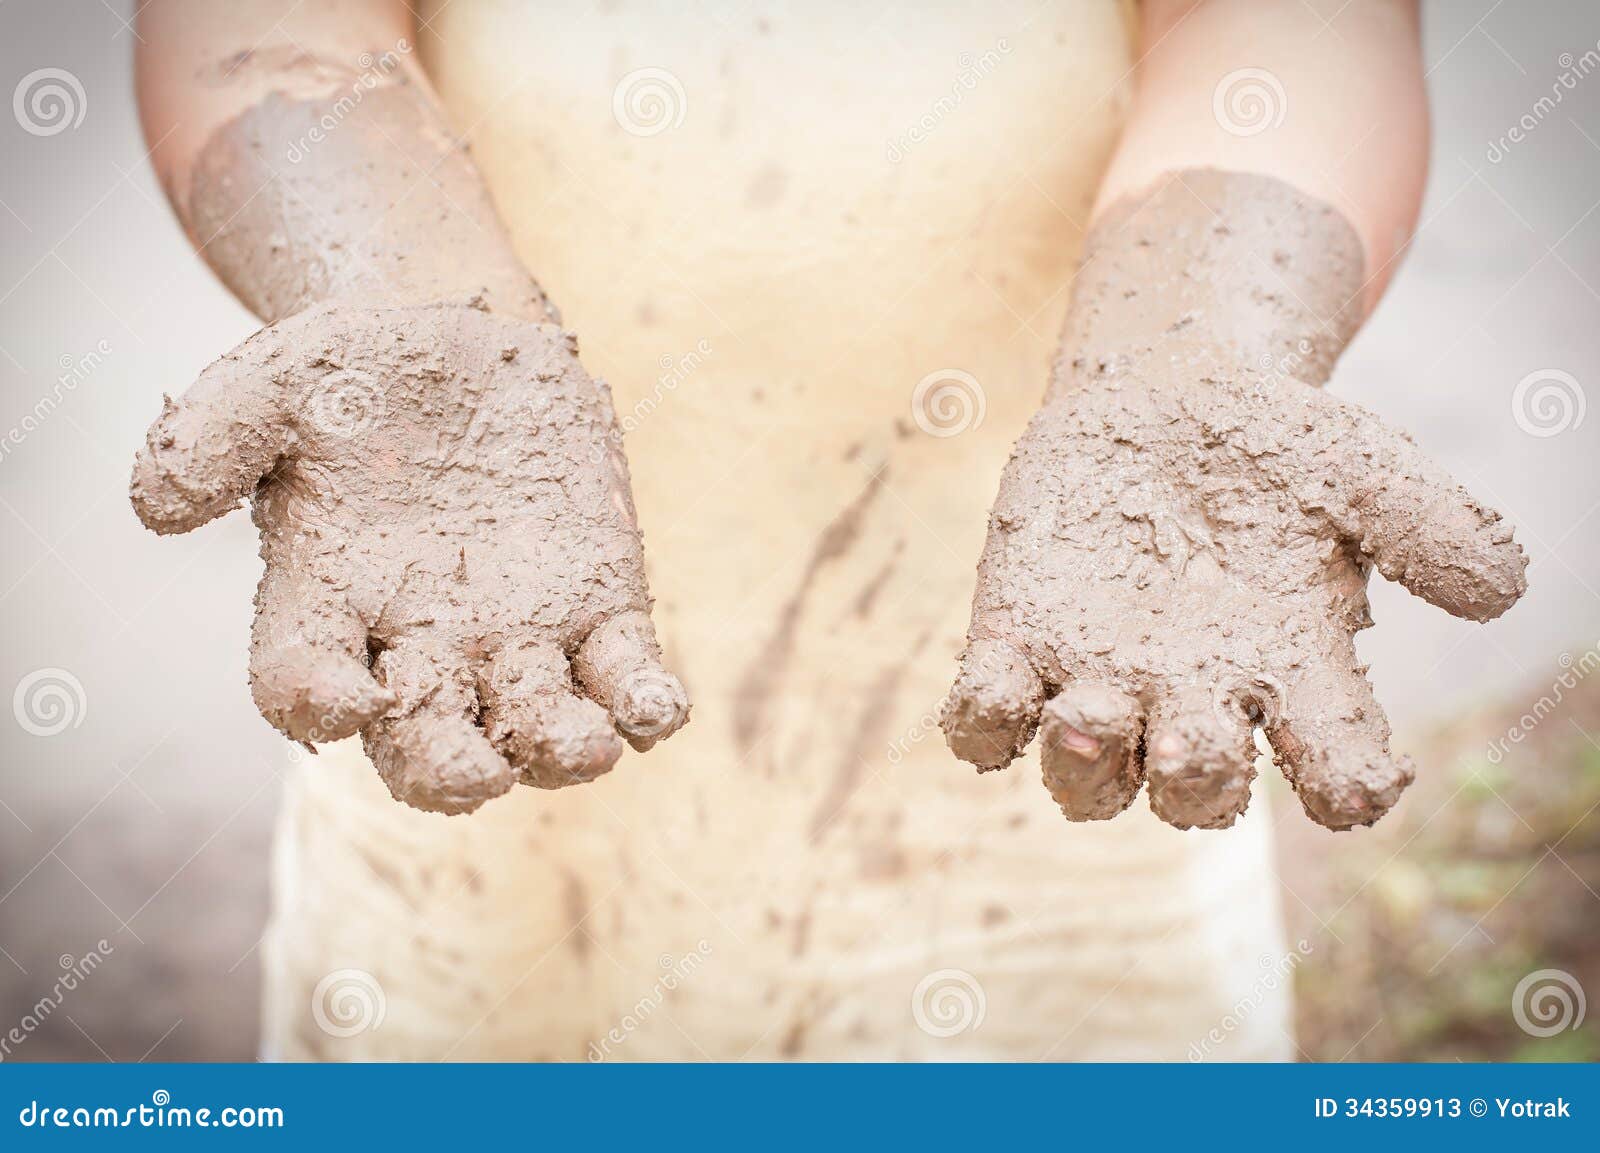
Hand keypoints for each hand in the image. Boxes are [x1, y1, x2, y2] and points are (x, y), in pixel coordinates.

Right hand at [131, 303, 687, 813]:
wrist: (469, 342)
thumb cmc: (358, 373)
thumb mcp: (275, 379)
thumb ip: (213, 434)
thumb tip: (156, 508)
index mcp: (328, 605)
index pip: (303, 682)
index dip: (316, 701)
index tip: (344, 699)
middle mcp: (421, 644)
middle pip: (426, 743)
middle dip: (451, 768)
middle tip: (477, 772)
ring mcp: (518, 637)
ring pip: (536, 727)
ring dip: (559, 748)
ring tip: (584, 746)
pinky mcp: (600, 610)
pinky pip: (624, 678)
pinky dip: (644, 703)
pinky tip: (659, 707)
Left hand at [939, 360, 1525, 829]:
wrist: (1162, 396)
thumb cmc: (1274, 447)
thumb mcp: (1362, 464)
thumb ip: (1434, 522)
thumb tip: (1500, 593)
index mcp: (1293, 676)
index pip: (1337, 774)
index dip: (1349, 792)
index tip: (1357, 772)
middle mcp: (1195, 700)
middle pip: (1195, 795)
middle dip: (1194, 778)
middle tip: (1194, 729)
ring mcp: (1099, 680)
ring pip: (1085, 780)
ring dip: (1084, 767)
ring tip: (1087, 712)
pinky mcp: (1017, 644)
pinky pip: (986, 723)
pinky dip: (984, 723)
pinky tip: (1000, 683)